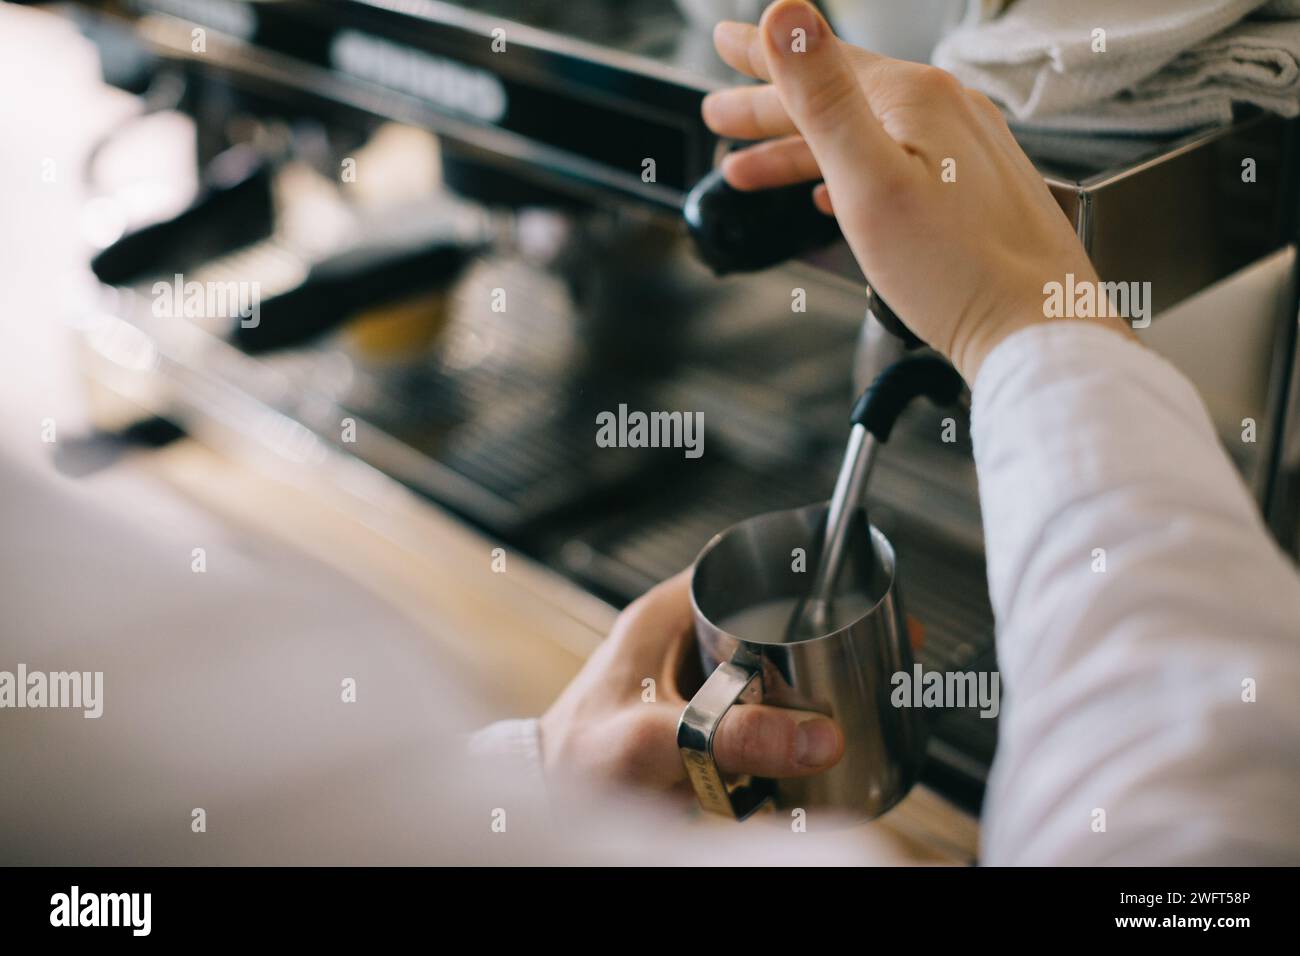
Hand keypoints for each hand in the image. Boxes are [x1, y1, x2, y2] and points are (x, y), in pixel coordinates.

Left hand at [539, 571, 844, 789]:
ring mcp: (691, 680)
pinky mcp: (698, 721)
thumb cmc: (577, 761)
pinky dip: (779, 727)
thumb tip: (816, 735)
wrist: (551, 802)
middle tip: (851, 664)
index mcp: (665, 615)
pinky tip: (803, 743)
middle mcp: (679, 639)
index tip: (839, 599)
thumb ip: (731, 734)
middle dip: (808, 644)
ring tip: (841, 701)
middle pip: (764, 622)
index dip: (789, 578)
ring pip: (766, 668)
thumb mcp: (659, 738)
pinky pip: (754, 711)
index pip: (740, 569)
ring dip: (798, 690)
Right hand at [702, 0, 1133, 380]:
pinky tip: (829, 196)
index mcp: (917, 100)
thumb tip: (788, 17)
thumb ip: (823, 96)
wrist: (1036, 329)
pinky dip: (845, 173)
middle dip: (770, 109)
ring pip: (864, 135)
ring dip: (801, 150)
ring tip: (754, 171)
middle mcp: (948, 112)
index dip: (763, 54)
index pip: (820, 60)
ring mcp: (967, 149)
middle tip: (721, 116)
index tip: (725, 44)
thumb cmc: (958, 271)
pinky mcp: (975, 189)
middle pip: (839, 98)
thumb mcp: (870, 180)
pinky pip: (893, 164)